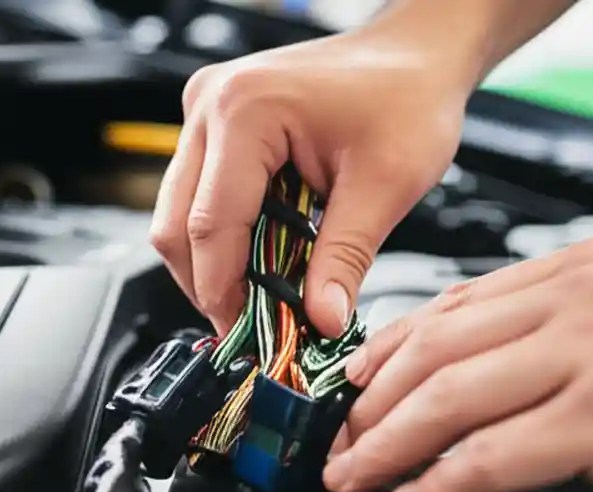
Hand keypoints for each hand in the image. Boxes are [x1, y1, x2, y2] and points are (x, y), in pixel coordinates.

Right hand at [149, 21, 472, 336]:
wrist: (416, 52)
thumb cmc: (407, 93)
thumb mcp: (388, 183)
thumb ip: (346, 258)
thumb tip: (321, 320)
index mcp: (245, 110)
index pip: (211, 227)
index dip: (224, 293)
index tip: (247, 338)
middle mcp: (210, 105)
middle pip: (177, 226)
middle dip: (210, 285)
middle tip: (251, 328)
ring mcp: (205, 112)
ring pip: (178, 215)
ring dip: (213, 263)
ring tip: (261, 297)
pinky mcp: (213, 126)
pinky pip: (197, 196)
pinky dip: (224, 237)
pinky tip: (260, 259)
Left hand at [324, 238, 592, 491]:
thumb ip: (553, 332)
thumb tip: (460, 372)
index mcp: (586, 268)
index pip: (454, 304)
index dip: (387, 352)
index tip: (351, 389)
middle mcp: (586, 296)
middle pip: (438, 348)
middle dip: (371, 403)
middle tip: (337, 444)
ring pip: (451, 398)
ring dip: (388, 444)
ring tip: (356, 475)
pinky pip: (495, 454)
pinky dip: (443, 483)